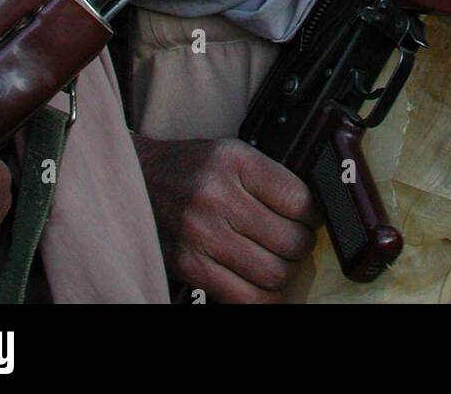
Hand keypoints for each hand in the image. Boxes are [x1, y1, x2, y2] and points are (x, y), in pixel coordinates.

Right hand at [135, 135, 317, 303]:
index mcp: (234, 161)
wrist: (137, 180)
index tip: (309, 218)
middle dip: (301, 246)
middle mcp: (218, 196)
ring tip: (276, 260)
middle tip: (294, 241)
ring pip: (272, 273)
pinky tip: (260, 282)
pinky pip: (244, 298)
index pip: (298, 199)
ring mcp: (202, 234)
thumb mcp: (231, 153)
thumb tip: (312, 210)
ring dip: (284, 272)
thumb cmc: (190, 167)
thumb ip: (268, 177)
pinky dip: (262, 296)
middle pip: (289, 241)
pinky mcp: (190, 266)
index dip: (313, 214)